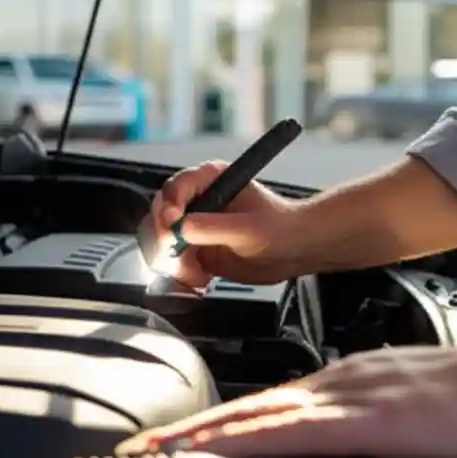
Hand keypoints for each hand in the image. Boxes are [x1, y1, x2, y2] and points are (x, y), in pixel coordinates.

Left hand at [115, 345, 456, 457]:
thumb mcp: (412, 409)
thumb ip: (375, 424)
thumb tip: (358, 444)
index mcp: (345, 385)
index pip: (266, 408)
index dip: (218, 426)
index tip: (182, 442)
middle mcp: (335, 386)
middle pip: (247, 410)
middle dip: (193, 432)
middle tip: (145, 450)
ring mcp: (347, 400)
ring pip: (257, 418)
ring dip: (203, 436)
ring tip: (158, 454)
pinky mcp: (365, 420)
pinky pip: (293, 431)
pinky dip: (246, 439)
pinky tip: (219, 449)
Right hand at [152, 160, 305, 287]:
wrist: (295, 250)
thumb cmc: (281, 229)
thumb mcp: (247, 229)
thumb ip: (213, 228)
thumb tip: (181, 228)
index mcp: (211, 180)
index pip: (176, 188)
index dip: (169, 206)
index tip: (172, 226)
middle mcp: (199, 199)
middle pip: (161, 212)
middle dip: (164, 237)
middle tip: (175, 253)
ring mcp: (196, 224)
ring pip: (164, 239)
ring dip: (173, 259)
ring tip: (195, 271)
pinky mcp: (197, 247)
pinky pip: (175, 259)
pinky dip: (181, 271)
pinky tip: (199, 277)